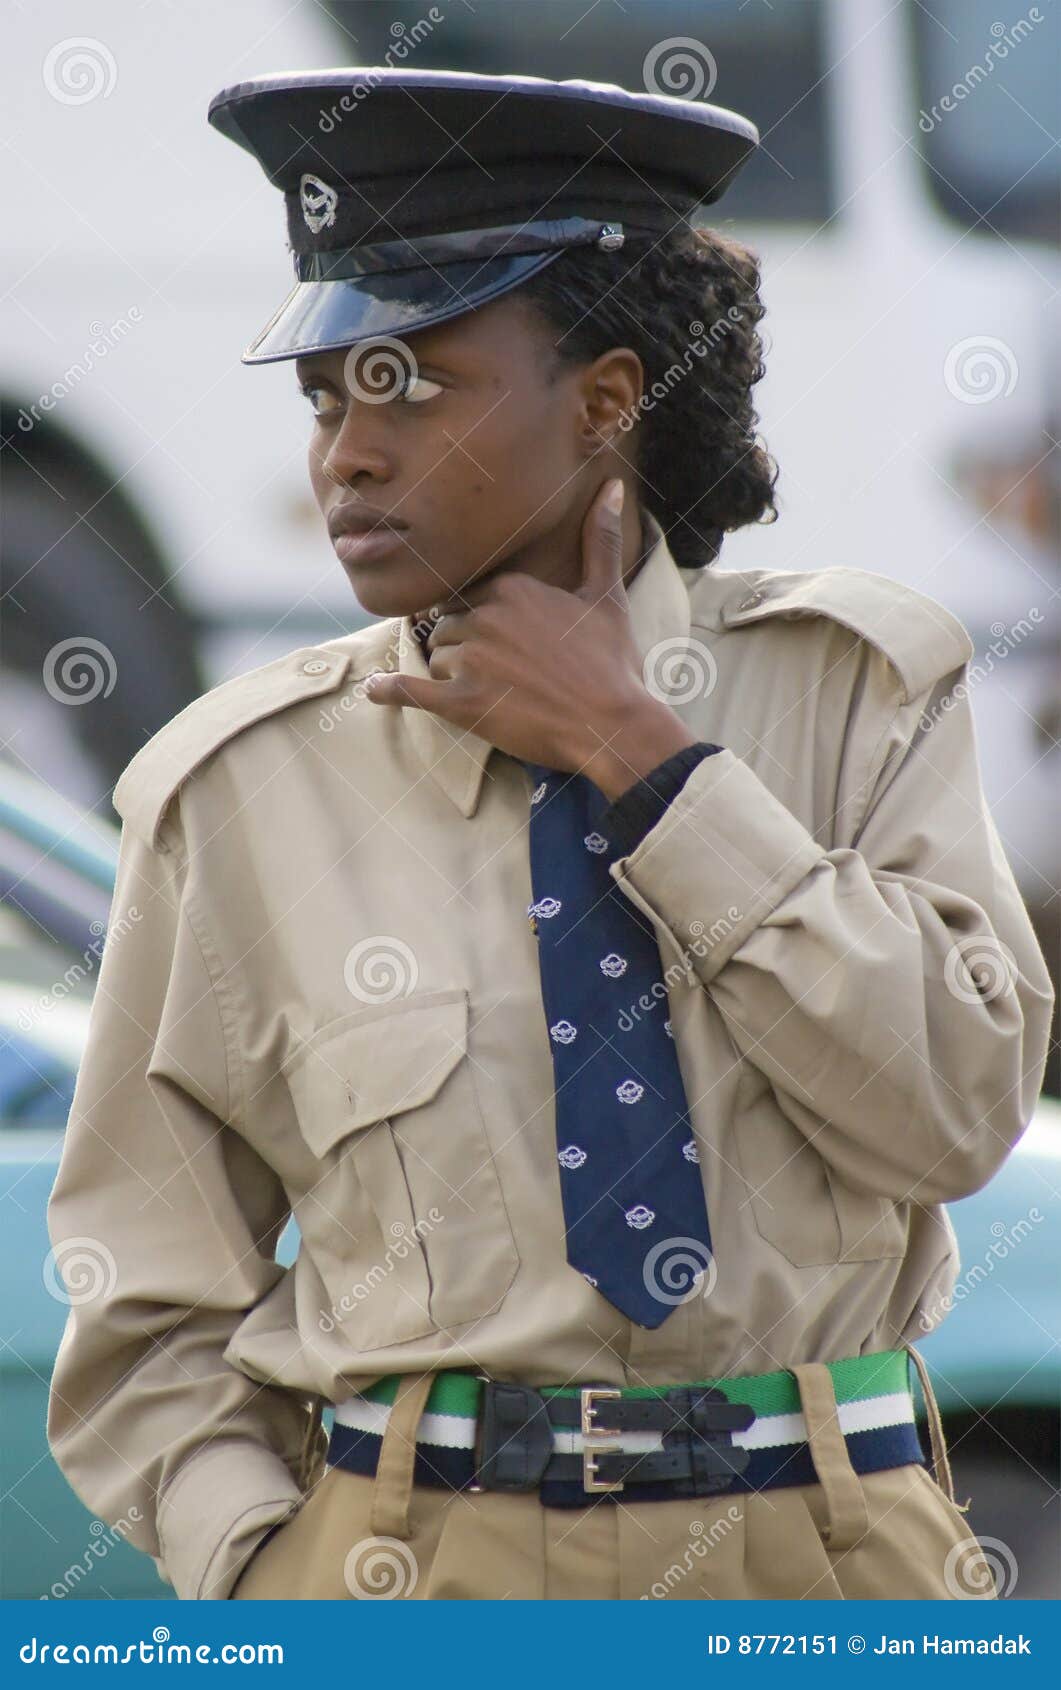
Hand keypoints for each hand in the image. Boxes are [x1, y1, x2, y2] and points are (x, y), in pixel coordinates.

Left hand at [363, 478, 695, 790]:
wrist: (613, 724)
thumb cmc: (612, 662)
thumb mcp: (606, 595)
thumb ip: (601, 540)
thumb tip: (613, 486)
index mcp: (511, 587)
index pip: (466, 597)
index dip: (477, 620)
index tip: (499, 640)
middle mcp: (485, 618)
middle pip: (447, 626)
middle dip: (463, 647)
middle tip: (499, 673)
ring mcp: (471, 661)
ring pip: (435, 657)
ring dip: (450, 675)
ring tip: (489, 692)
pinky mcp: (463, 703)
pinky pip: (411, 691)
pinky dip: (389, 691)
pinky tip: (372, 691)